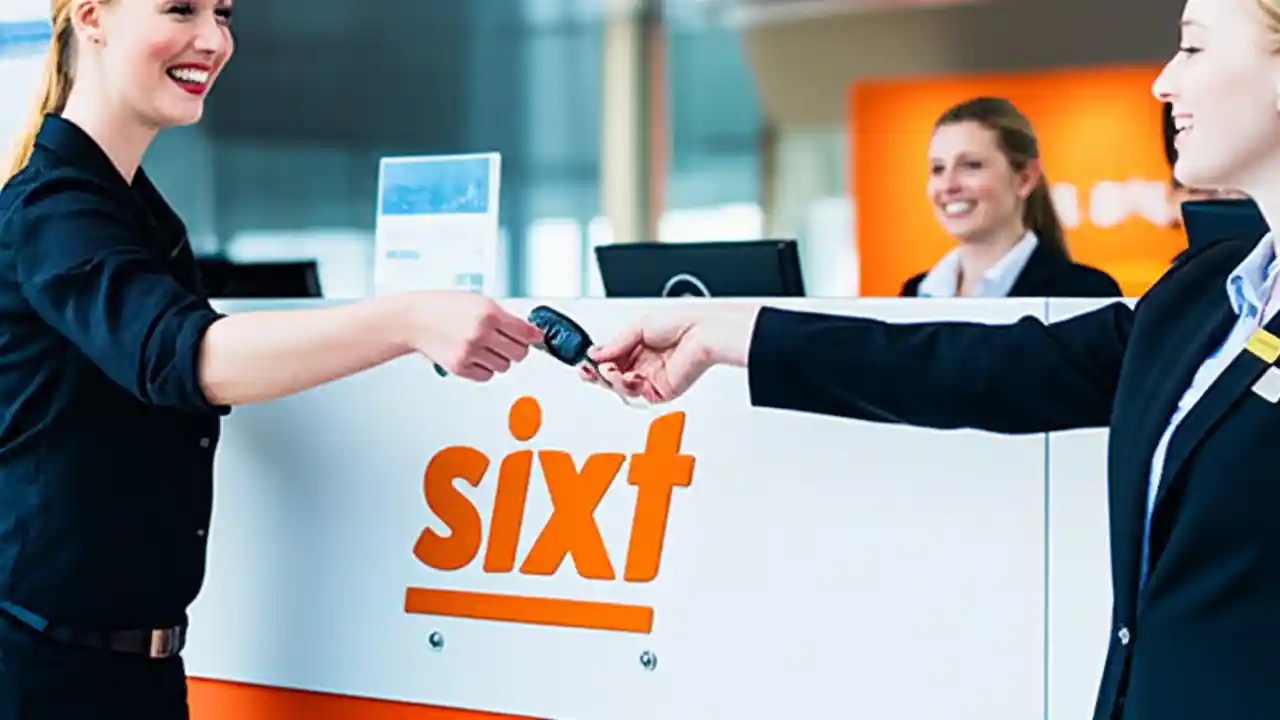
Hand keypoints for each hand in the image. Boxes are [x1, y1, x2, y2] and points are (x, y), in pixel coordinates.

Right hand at [402, 292, 542, 381]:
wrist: (415, 319)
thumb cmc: (444, 307)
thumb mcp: (479, 301)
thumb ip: (504, 317)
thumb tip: (529, 332)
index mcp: (489, 313)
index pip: (526, 332)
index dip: (534, 336)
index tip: (537, 338)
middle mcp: (481, 333)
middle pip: (520, 353)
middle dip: (517, 348)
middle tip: (508, 343)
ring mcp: (471, 352)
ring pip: (504, 366)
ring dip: (499, 359)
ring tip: (485, 347)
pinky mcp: (460, 367)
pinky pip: (487, 375)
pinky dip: (485, 368)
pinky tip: (475, 355)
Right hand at [581, 305, 760, 402]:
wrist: (702, 334)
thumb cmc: (681, 324)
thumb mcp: (638, 327)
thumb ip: (615, 344)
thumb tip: (594, 353)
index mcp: (637, 347)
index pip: (609, 360)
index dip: (595, 362)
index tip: (584, 362)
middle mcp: (643, 364)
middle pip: (611, 377)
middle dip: (598, 374)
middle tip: (592, 369)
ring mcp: (650, 379)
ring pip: (621, 389)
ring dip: (611, 381)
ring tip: (610, 370)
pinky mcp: (660, 392)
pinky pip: (637, 397)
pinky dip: (627, 388)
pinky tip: (627, 377)